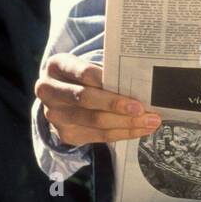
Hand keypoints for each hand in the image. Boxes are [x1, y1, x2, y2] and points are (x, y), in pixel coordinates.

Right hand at [34, 53, 163, 145]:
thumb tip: (140, 77)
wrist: (61, 95)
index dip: (106, 79)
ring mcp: (55, 115)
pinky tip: (139, 130)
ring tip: (150, 122)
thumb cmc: (82, 76)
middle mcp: (50, 91)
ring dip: (126, 123)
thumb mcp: (86, 65)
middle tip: (143, 109)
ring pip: (94, 121)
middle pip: (86, 99)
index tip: (129, 83)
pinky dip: (122, 133)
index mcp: (57, 66)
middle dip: (117, 104)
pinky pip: (98, 136)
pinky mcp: (65, 134)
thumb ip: (106, 69)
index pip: (84, 72)